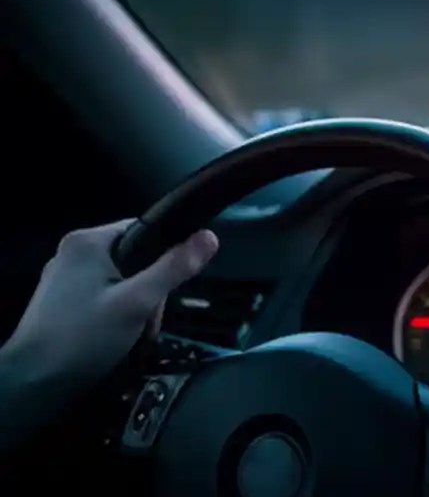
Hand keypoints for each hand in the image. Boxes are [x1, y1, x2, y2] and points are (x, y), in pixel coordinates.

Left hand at [0, 220, 217, 449]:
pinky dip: (115, 315)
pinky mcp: (58, 303)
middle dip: (149, 292)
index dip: (166, 255)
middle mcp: (72, 253)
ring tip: (132, 334)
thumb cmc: (84, 336)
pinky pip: (101, 297)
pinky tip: (115, 337)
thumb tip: (210, 237)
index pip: (144, 230)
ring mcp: (62, 279)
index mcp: (87, 241)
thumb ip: (174, 268)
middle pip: (133, 259)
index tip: (170, 287)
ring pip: (119, 281)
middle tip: (146, 321)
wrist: (32, 383)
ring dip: (134, 307)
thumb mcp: (138, 302)